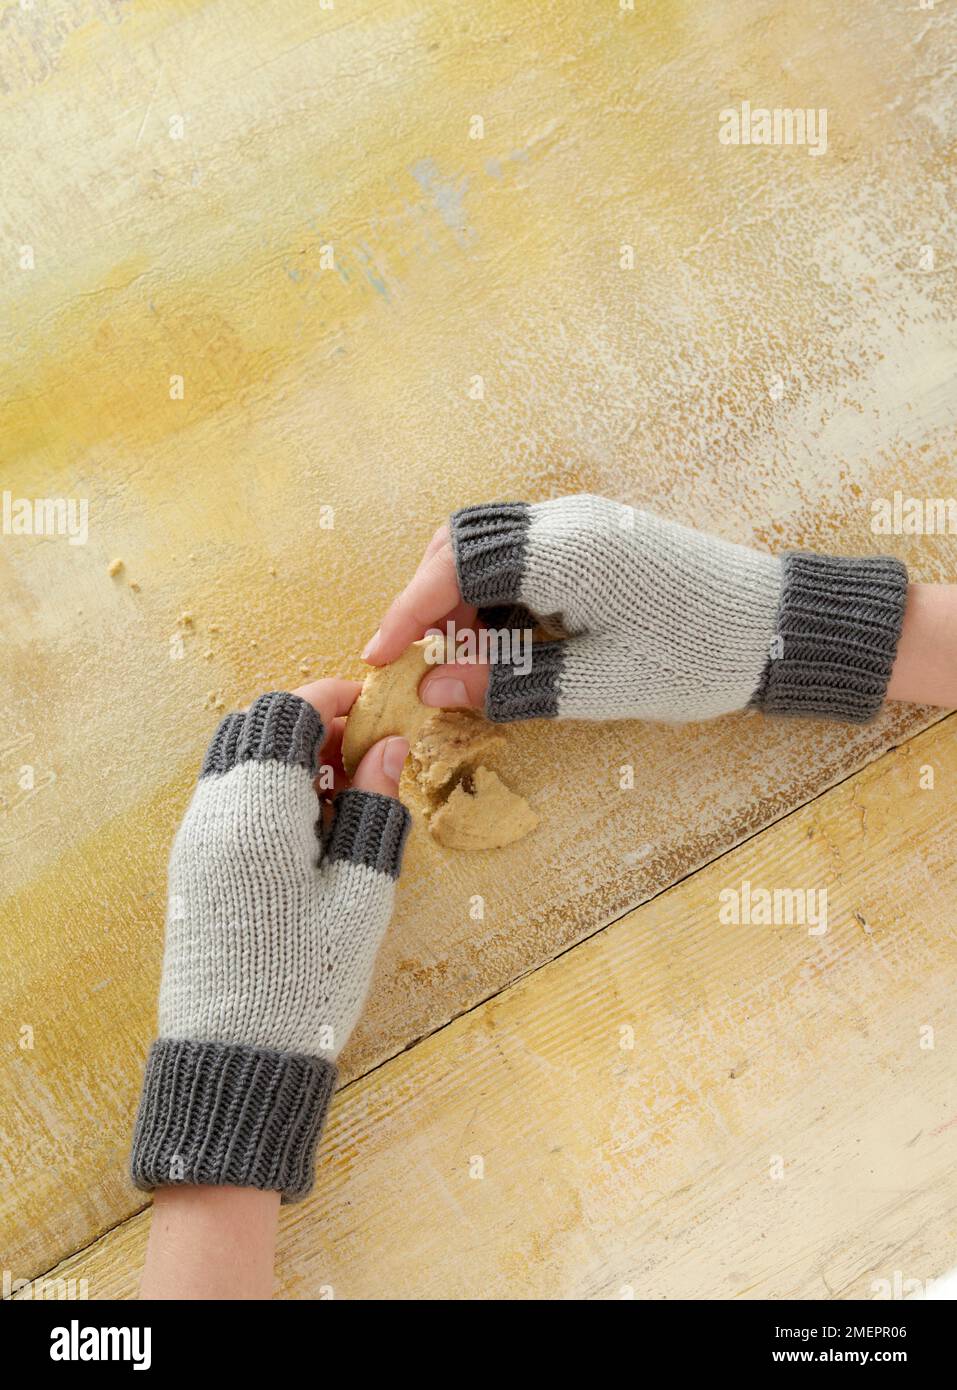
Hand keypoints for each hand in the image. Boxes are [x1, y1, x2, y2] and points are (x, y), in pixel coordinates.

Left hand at [131, 681, 410, 1204]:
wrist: (236, 1059)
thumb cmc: (308, 981)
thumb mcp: (360, 893)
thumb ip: (373, 809)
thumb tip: (388, 747)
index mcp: (257, 810)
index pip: (288, 712)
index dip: (334, 700)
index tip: (375, 712)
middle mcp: (213, 813)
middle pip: (253, 725)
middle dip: (308, 722)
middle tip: (360, 754)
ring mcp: (193, 839)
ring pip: (234, 757)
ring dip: (283, 754)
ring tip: (337, 795)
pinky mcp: (189, 866)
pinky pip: (224, 796)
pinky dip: (263, 788)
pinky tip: (304, 829)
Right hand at [364, 495, 908, 725]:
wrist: (778, 631)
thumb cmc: (695, 659)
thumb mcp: (595, 684)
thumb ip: (508, 682)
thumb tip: (433, 687)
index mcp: (564, 549)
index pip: (453, 566)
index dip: (407, 613)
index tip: (378, 657)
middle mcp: (567, 520)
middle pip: (461, 542)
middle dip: (432, 600)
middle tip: (435, 663)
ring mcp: (585, 521)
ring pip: (490, 545)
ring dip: (467, 596)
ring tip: (478, 660)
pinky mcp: (600, 535)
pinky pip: (525, 552)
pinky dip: (502, 591)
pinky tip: (516, 638)